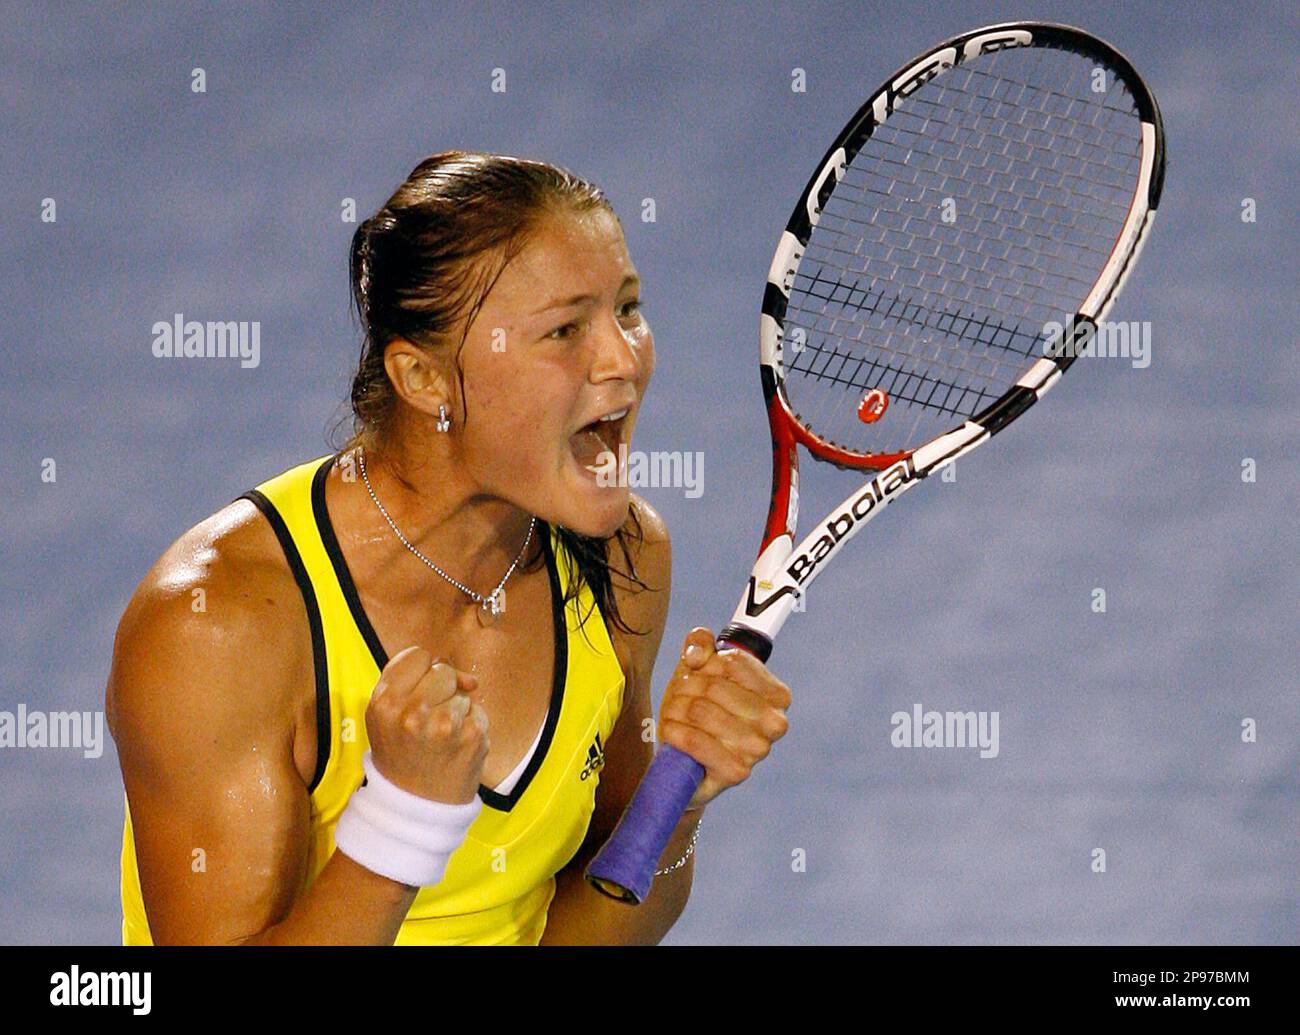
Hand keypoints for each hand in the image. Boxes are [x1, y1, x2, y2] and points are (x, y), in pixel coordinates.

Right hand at [365, 645, 487, 803]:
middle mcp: (412, 711)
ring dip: (457, 710)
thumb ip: (408, 682)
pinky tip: (457, 746)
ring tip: (441, 737)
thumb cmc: (401, 756)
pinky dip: (472, 726)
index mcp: (385, 702)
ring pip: (463, 692)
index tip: (420, 691)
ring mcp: (444, 724)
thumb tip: (459, 671)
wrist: (415, 807)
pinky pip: (478, 711)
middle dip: (442, 689)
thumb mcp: (385, 716)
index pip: (417, 655)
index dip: (422, 671)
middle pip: (443, 670)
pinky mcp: (472, 736)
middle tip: (430, 720)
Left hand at [657, 627, 790, 810]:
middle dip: (686, 687)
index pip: (733, 661)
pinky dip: (674, 732)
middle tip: (679, 695)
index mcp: (777, 694)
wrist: (689, 759)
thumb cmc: (700, 708)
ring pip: (700, 710)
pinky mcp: (737, 772)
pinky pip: (695, 741)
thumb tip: (698, 652)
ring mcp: (758, 750)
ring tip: (673, 712)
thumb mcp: (699, 667)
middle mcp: (776, 723)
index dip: (705, 663)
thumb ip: (700, 642)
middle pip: (714, 686)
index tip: (697, 672)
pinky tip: (672, 731)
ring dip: (675, 708)